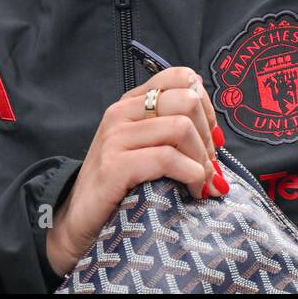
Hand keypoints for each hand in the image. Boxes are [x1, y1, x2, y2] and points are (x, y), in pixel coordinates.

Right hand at [45, 66, 227, 277]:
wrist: (79, 221)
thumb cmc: (120, 186)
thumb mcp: (144, 149)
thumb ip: (172, 133)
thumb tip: (218, 137)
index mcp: (132, 102)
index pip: (181, 77)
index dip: (206, 106)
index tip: (211, 137)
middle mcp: (122, 112)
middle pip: (187, 101)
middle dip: (208, 136)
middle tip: (208, 166)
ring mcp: (115, 137)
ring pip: (181, 128)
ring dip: (202, 160)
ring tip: (202, 182)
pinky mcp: (114, 166)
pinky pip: (167, 158)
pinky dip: (191, 175)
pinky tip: (192, 189)